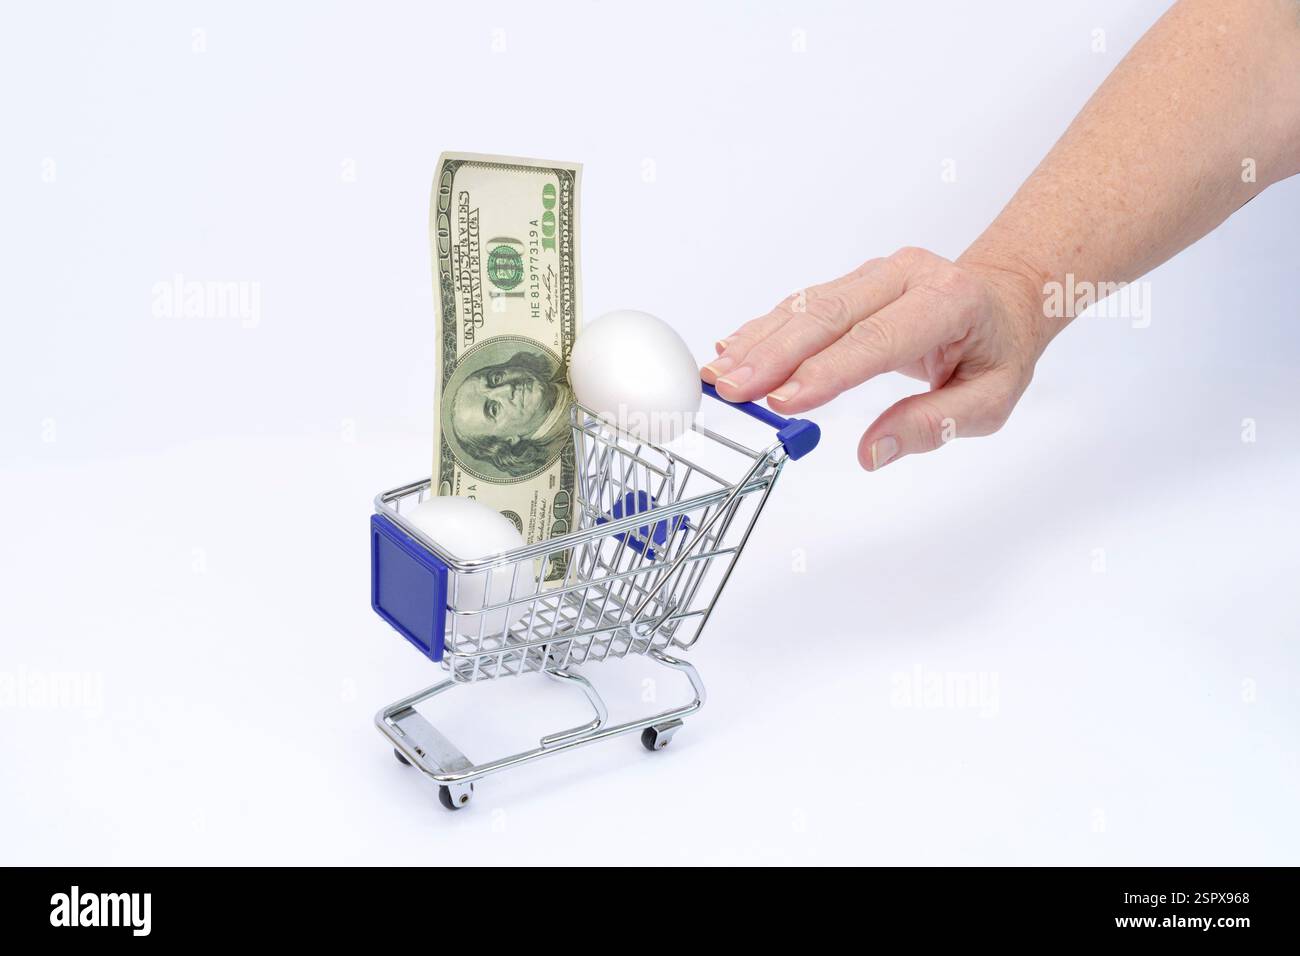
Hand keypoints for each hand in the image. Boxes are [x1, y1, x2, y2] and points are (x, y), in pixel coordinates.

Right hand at [701, 247, 1046, 470]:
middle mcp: (907, 275)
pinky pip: (802, 304)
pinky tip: (730, 348)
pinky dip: (764, 328)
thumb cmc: (996, 352)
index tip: (783, 403)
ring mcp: (875, 273)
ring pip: (807, 305)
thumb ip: (932, 425)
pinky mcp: (852, 281)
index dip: (826, 371)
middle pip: (830, 314)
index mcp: (949, 301)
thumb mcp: (989, 402)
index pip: (878, 338)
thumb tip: (873, 452)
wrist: (1002, 298)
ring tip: (718, 377)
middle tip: (732, 391)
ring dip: (758, 341)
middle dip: (774, 355)